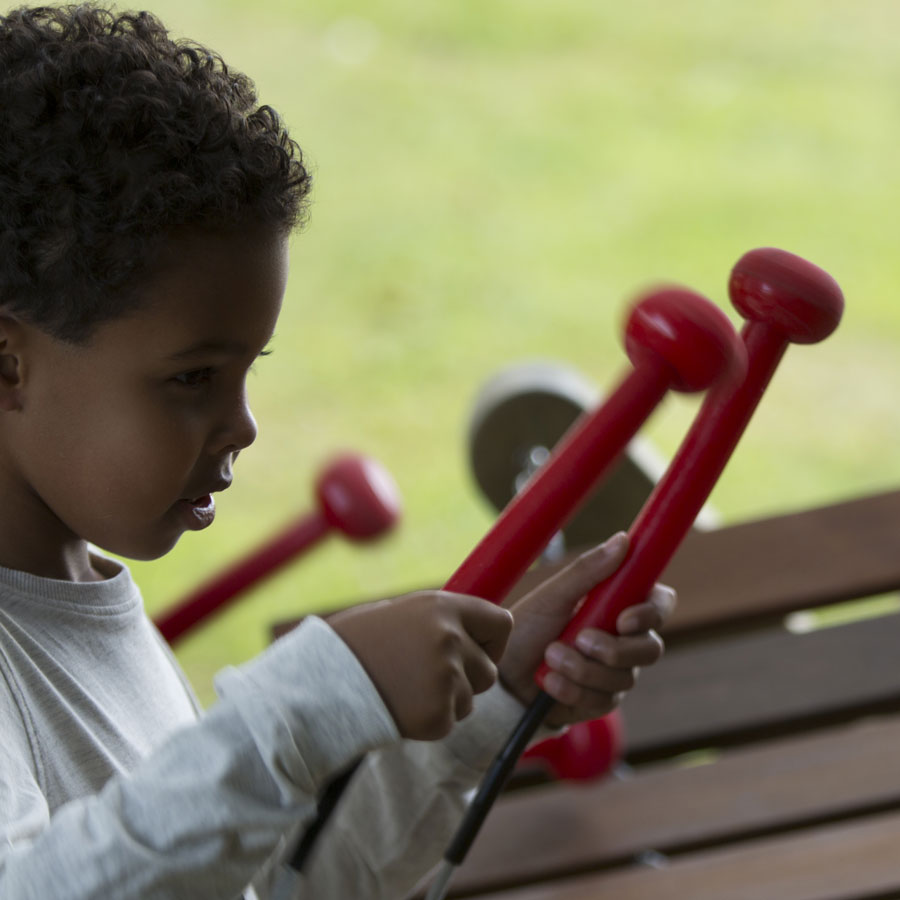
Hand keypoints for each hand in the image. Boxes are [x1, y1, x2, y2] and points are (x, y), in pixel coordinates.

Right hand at [328, 592, 512, 740]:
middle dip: (467, 679)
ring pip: (470, 700)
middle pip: (489, 670)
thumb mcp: (399, 613)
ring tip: (406, 691)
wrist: (319, 684)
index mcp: (442, 607)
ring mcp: (446, 677)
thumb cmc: (354, 645)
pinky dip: (430, 722)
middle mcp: (450, 638)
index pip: (500, 623)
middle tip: (427, 679)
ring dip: (447, 701)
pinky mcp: (438, 715)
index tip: (476, 652)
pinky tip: (400, 708)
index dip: (491, 642)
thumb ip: (440, 620)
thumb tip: (477, 627)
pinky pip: (450, 722)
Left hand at [498, 533, 674, 728]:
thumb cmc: (526, 627)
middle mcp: (624, 639)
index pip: (659, 604)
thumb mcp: (552, 596)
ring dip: (583, 669)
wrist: (502, 673)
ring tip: (550, 657)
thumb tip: (623, 540)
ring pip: (625, 678)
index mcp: (618, 605)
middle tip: (580, 640)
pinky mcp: (601, 700)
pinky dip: (573, 690)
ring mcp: (615, 672)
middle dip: (615, 649)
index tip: (623, 619)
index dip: (651, 612)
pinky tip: (550, 682)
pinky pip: (604, 701)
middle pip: (651, 648)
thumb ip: (587, 571)